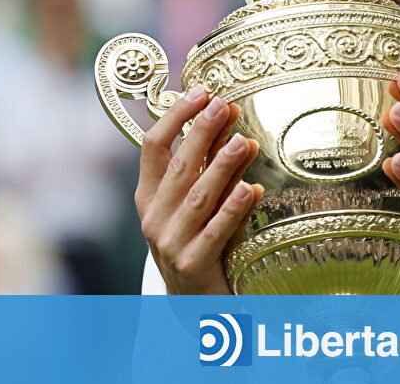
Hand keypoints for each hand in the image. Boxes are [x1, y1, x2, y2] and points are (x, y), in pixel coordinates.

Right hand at [137, 86, 262, 293]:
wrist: (196, 307)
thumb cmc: (199, 244)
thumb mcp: (196, 205)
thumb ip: (208, 169)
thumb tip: (230, 124)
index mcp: (149, 196)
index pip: (152, 146)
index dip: (175, 116)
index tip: (201, 91)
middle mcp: (154, 217)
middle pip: (178, 165)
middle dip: (202, 131)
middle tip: (225, 104)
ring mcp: (170, 242)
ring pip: (198, 196)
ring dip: (221, 166)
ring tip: (243, 142)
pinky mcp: (192, 265)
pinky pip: (216, 231)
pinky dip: (233, 209)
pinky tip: (250, 190)